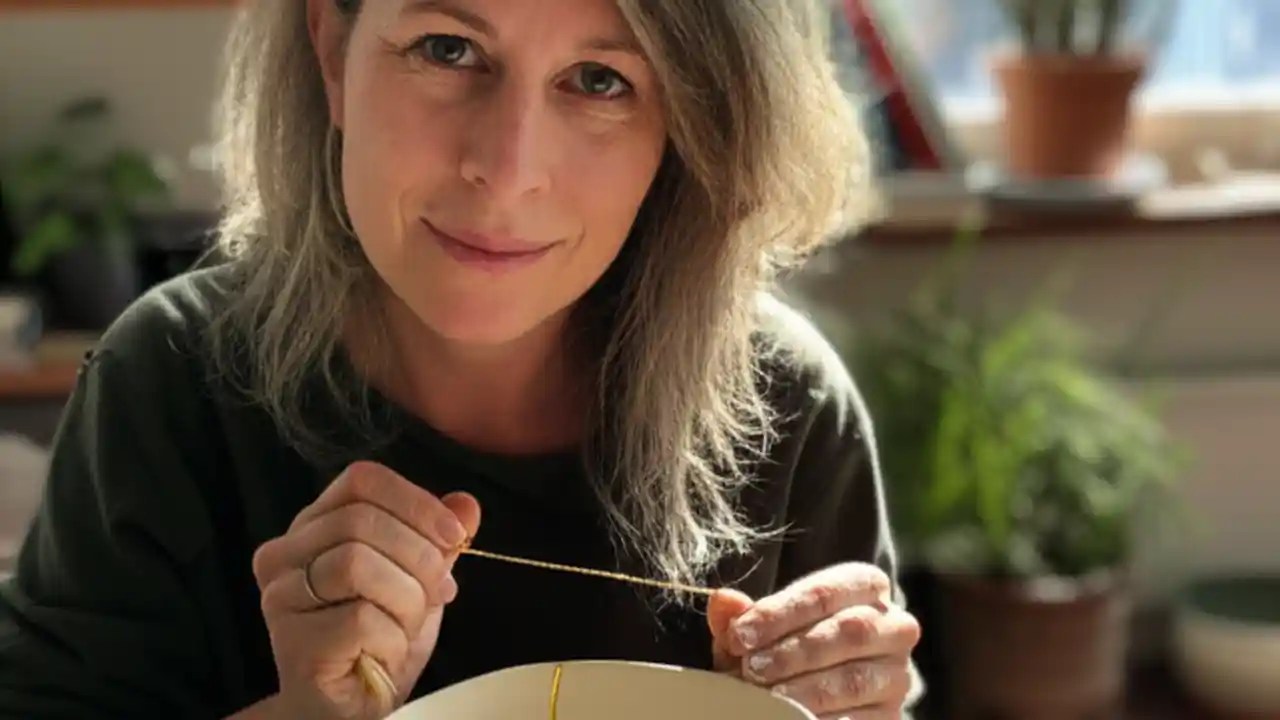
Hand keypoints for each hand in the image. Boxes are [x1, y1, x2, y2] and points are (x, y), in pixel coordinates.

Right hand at [250, 461, 480, 719]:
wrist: (351, 708)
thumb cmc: (378, 640)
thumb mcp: (419, 581)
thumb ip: (438, 541)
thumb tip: (466, 504)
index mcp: (314, 526)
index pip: (362, 481)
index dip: (415, 500)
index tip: (455, 535)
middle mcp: (285, 554)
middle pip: (362, 521)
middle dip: (420, 557)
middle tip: (439, 591)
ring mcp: (281, 598)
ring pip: (357, 563)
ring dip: (406, 599)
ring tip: (408, 626)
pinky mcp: (293, 640)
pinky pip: (360, 618)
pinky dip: (392, 638)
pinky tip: (386, 654)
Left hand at [708, 563, 919, 719]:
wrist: (828, 685)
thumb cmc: (792, 642)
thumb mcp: (766, 626)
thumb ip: (743, 615)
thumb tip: (723, 601)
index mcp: (866, 586)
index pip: (825, 592)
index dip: (780, 613)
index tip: (740, 635)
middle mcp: (894, 625)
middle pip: (848, 631)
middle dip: (793, 651)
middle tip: (751, 668)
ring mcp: (898, 674)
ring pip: (855, 680)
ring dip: (804, 690)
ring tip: (765, 696)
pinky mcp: (893, 715)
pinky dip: (820, 718)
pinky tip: (788, 717)